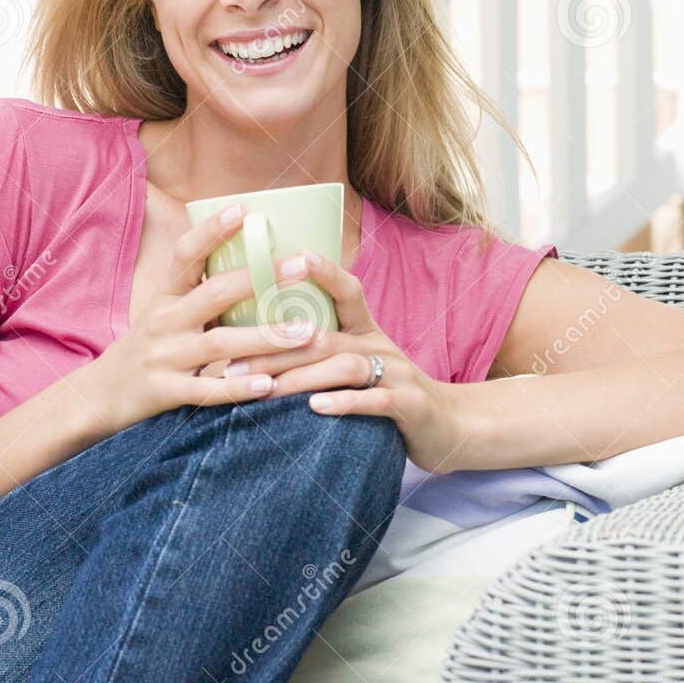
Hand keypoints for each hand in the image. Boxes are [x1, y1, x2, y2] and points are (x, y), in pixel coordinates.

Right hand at [81, 204, 321, 434]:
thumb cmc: (147, 350)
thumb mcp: (164, 315)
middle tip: (303, 266)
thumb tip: (253, 267)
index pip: (185, 254)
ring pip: (220, 344)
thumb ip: (200, 296)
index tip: (245, 209)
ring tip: (307, 332)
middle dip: (261, 278)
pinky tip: (268, 385)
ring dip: (266, 337)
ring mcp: (164, 358)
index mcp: (165, 298)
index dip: (212, 230)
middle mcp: (163, 322)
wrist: (100, 396)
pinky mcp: (166, 393)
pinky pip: (207, 391)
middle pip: (214, 294)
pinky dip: (237, 387)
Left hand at [225, 247, 466, 474]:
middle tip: (232, 360)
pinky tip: (315, 408)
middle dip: (275, 348)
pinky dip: (343, 403)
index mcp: (366, 331)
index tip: (292, 255)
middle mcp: (380, 346)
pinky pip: (374, 401)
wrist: (451, 427)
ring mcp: (398, 374)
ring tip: (265, 389)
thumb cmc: (392, 394)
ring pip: (345, 366)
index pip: (347, 290)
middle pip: (324, 336)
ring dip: (300, 377)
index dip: (323, 271)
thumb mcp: (361, 366)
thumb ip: (322, 353)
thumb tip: (262, 345)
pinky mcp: (408, 406)